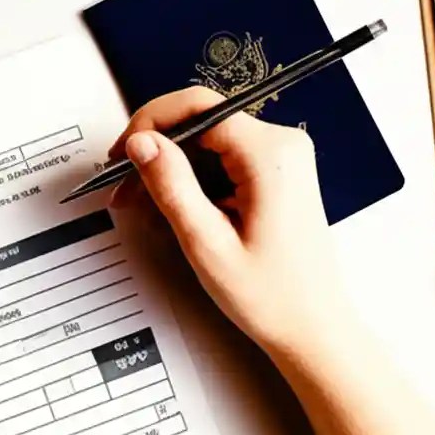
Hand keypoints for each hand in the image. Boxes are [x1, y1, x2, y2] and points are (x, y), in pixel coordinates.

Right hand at [108, 87, 361, 373]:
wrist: (313, 328)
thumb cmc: (273, 297)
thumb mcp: (207, 243)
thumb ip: (171, 185)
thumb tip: (142, 142)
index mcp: (271, 154)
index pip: (198, 106)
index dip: (150, 123)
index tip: (122, 153)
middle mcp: (283, 146)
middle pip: (202, 122)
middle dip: (158, 151)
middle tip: (123, 188)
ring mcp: (283, 159)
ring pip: (209, 142)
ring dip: (173, 169)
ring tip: (145, 206)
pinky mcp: (278, 174)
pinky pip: (226, 161)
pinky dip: (196, 181)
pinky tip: (176, 211)